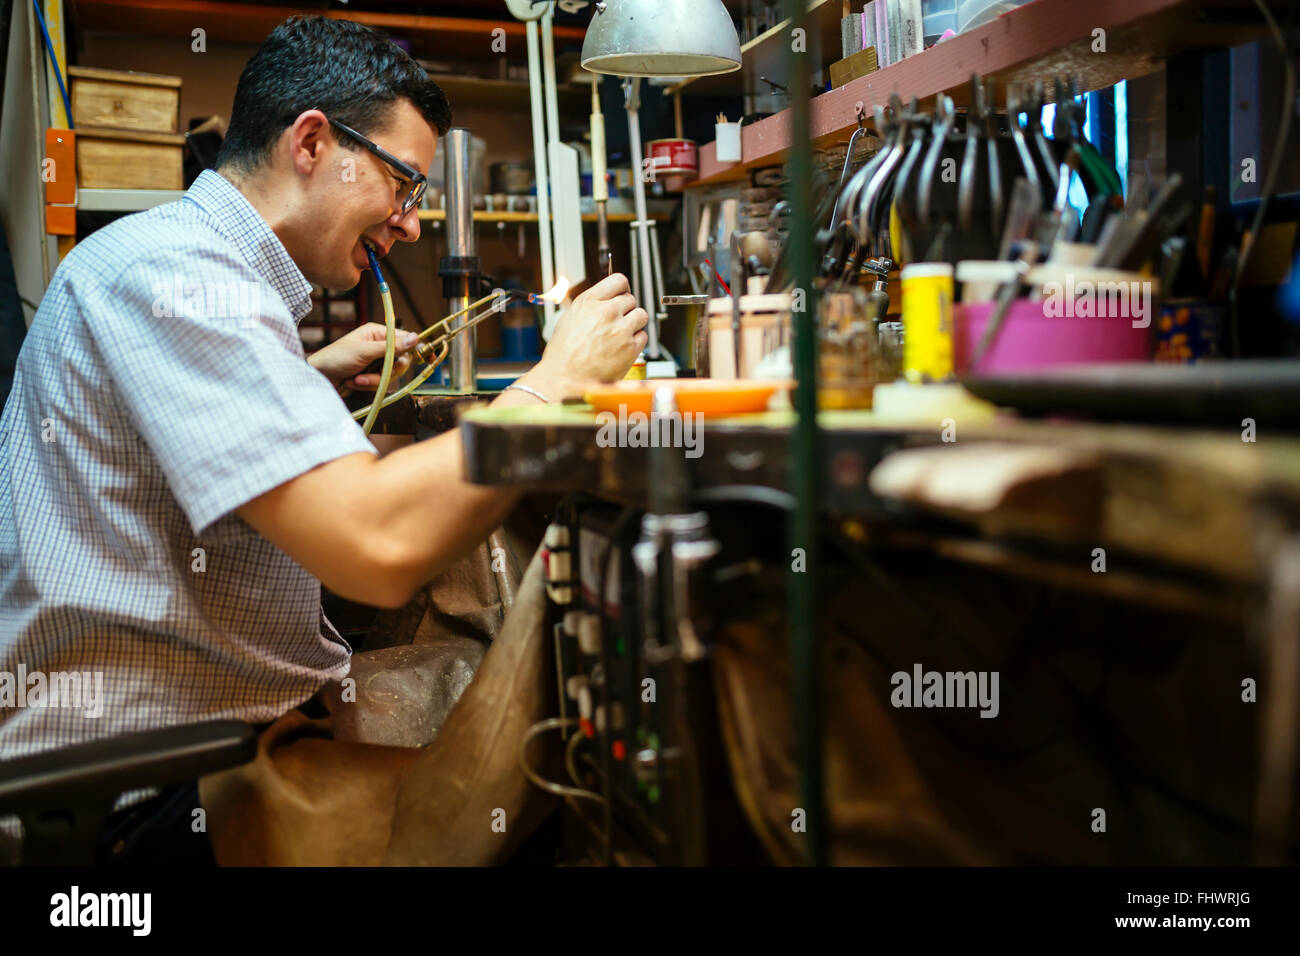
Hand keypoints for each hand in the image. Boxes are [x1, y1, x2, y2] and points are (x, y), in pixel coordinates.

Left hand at [308, 323, 419, 393]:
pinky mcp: (370, 376)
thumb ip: (391, 346)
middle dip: (386, 370)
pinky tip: (353, 382)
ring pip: (391, 375)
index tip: (429, 356)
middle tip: (376, 372)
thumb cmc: (335, 358)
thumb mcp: (365, 351)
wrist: (318, 378)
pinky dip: (368, 385)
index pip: (404, 339)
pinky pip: (380, 384)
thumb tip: (416, 338)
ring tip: (356, 378)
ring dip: (374, 380)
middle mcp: (379, 346)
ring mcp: (375, 362)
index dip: (414, 348)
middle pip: (401, 361)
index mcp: (377, 333)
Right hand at [534, 273, 647, 389]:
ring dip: (635, 322)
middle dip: (626, 309)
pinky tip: (624, 346)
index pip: (618, 280)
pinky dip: (637, 341)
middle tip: (618, 320)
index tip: (622, 294)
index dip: (622, 288)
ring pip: (641, 315)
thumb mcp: (569, 318)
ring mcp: (620, 329)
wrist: (565, 379)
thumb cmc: (563, 354)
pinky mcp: (630, 347)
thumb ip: (590, 306)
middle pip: (631, 298)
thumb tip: (604, 300)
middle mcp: (606, 312)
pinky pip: (643, 336)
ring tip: (622, 333)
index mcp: (589, 302)